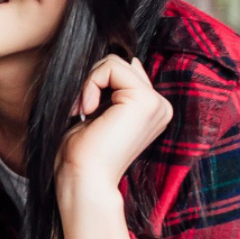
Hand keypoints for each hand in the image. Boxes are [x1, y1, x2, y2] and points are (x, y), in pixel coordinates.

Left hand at [56, 55, 172, 198]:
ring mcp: (157, 103)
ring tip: (82, 110)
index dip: (95, 82)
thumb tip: (119, 59)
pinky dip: (90, 83)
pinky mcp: (146, 101)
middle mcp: (159, 106)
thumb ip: (109, 88)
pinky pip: (111, 66)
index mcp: (150, 109)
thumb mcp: (96, 112)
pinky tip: (87, 110)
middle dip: (91, 80)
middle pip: (120, 63)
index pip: (123, 71)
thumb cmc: (81, 152)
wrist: (84, 179)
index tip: (81, 109)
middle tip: (79, 109)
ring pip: (115, 62)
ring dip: (88, 82)